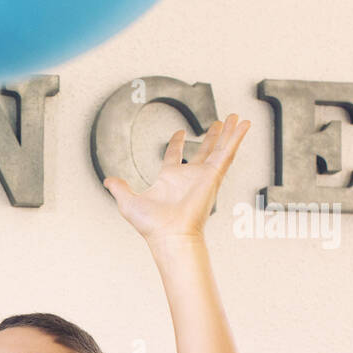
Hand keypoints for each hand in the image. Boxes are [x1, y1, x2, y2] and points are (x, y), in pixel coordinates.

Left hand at [103, 113, 250, 245]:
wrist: (170, 234)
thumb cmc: (151, 225)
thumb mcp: (128, 202)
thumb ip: (119, 188)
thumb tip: (107, 181)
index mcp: (169, 179)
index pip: (174, 156)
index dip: (176, 142)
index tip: (180, 132)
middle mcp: (189, 176)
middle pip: (204, 150)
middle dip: (213, 137)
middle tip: (221, 123)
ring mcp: (204, 175)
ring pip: (220, 149)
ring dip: (229, 133)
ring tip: (238, 117)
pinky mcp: (214, 175)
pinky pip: (228, 152)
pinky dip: (237, 137)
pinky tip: (245, 124)